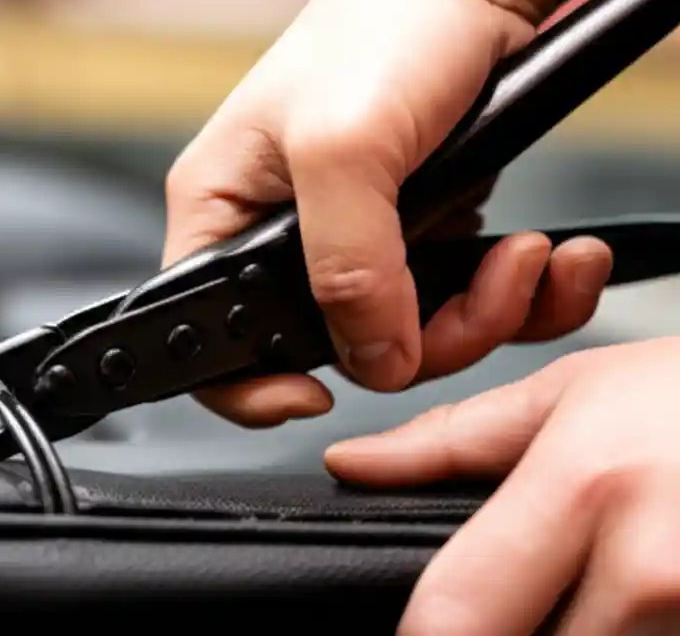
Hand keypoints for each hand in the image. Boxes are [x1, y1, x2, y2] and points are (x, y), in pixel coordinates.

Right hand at [161, 0, 638, 427]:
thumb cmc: (379, 28)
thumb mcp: (342, 146)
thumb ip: (345, 264)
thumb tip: (370, 356)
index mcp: (223, 218)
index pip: (210, 340)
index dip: (254, 387)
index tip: (316, 395)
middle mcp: (281, 239)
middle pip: (334, 351)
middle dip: (417, 340)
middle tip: (472, 289)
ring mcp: (353, 241)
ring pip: (408, 338)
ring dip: (484, 313)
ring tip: (523, 256)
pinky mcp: (416, 234)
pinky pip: (460, 304)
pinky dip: (515, 297)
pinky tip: (543, 261)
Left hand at [326, 336, 679, 634]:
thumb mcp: (575, 393)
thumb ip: (452, 442)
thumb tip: (356, 465)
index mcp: (586, 493)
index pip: (456, 615)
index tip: (421, 635)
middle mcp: (653, 572)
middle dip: (513, 633)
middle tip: (533, 592)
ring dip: (583, 632)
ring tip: (590, 591)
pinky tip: (633, 609)